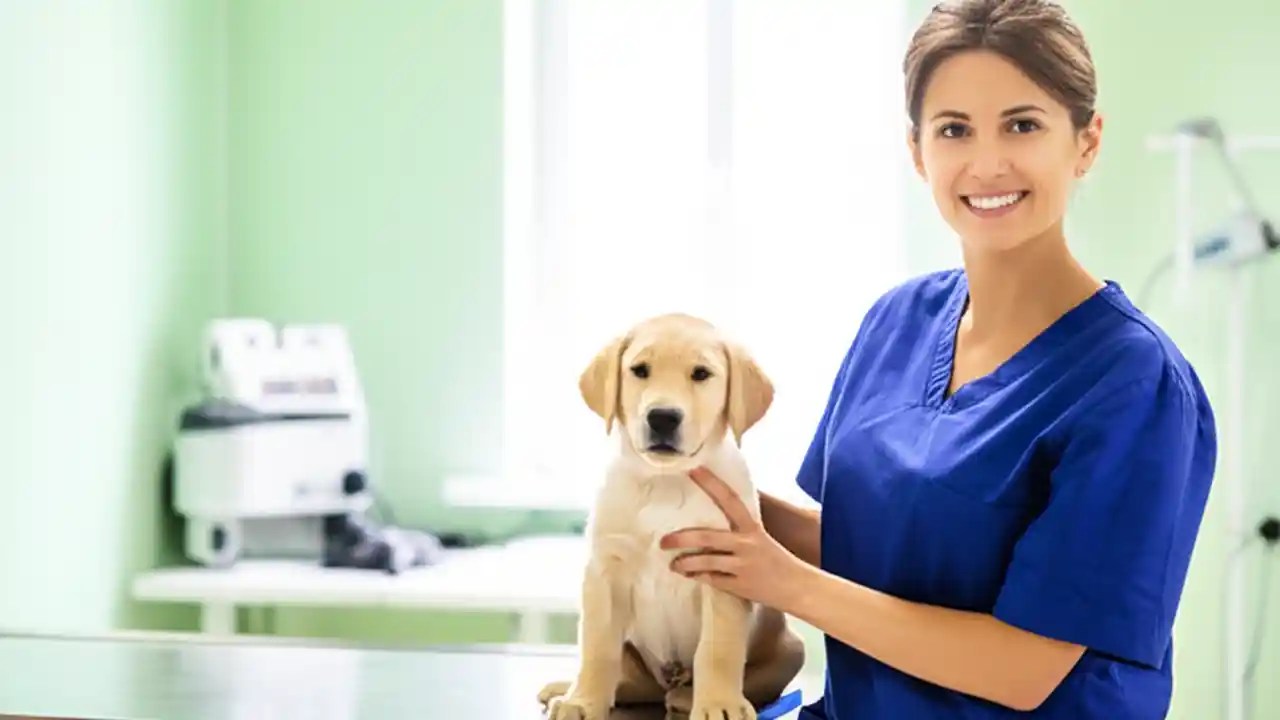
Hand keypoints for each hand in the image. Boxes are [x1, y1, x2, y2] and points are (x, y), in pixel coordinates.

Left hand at [660, 467, 809, 611]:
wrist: (797, 586)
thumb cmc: (775, 559)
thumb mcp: (760, 538)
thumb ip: (740, 528)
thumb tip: (716, 514)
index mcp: (752, 528)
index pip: (730, 499)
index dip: (712, 484)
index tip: (693, 470)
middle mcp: (746, 544)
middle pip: (707, 536)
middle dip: (681, 538)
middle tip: (663, 541)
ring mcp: (742, 565)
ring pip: (706, 561)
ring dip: (685, 563)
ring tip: (673, 564)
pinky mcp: (739, 584)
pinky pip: (711, 579)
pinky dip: (697, 577)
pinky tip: (690, 575)